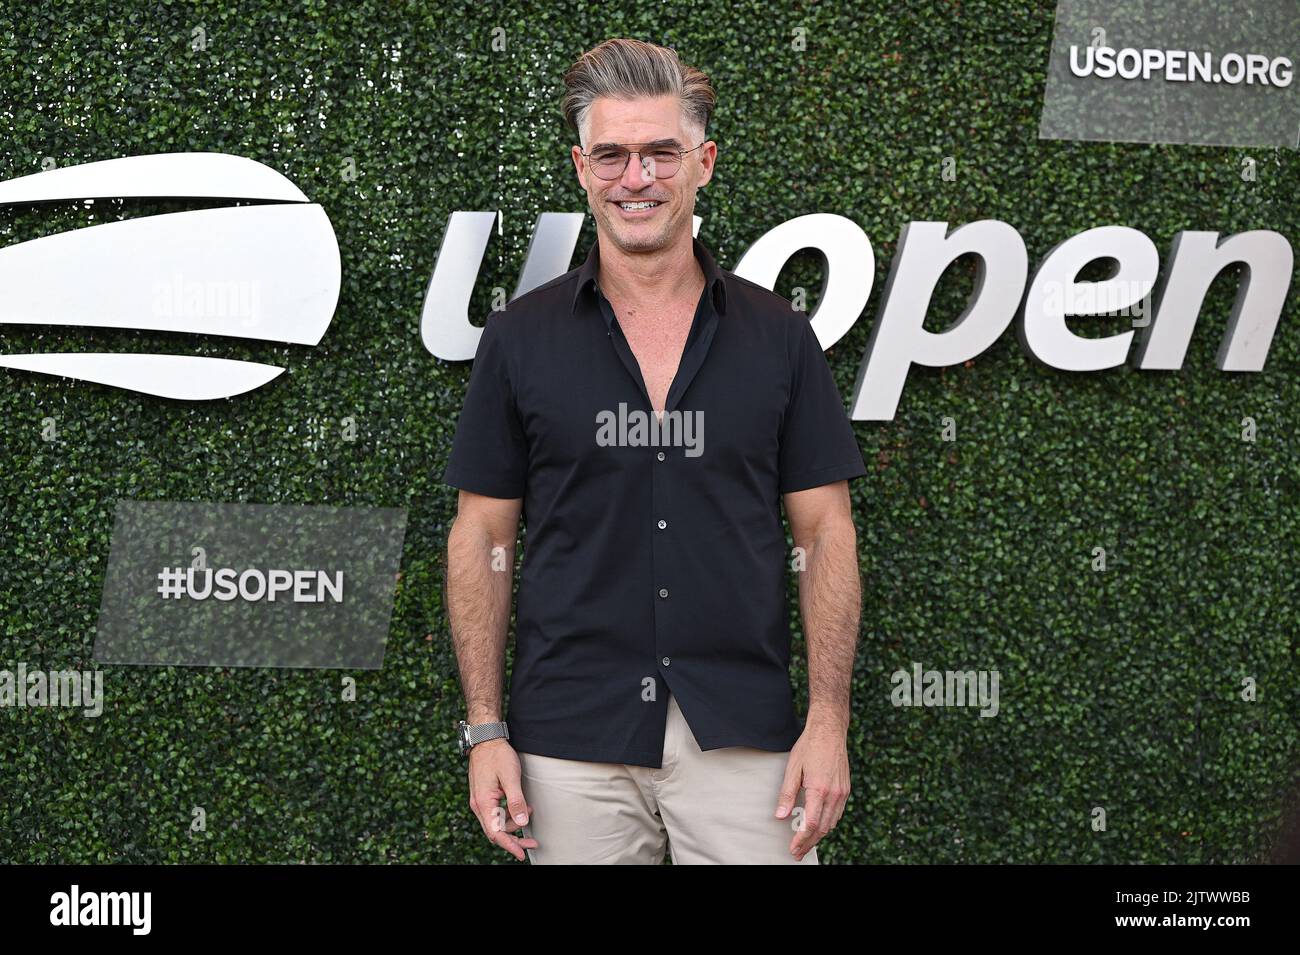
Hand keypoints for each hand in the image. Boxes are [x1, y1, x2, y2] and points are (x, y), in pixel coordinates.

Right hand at [467, 738, 537, 860]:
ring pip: (495, 823)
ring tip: (529, 813)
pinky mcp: (483, 796)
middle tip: (532, 844)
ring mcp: (479, 801)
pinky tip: (521, 808)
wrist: (486, 739)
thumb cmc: (498, 755)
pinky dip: (508, 815)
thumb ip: (516, 800)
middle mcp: (478, 804)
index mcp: (483, 802)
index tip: (522, 853)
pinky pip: (495, 813)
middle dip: (514, 839)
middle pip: (495, 831)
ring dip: (513, 824)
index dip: (509, 845)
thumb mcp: (511, 777)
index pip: (496, 832)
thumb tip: (522, 823)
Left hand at [775, 715, 849, 860]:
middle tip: (797, 853)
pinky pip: (837, 813)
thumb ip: (787, 794)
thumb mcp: (793, 768)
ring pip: (832, 823)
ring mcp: (842, 792)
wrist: (830, 731)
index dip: (801, 839)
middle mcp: (834, 794)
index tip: (793, 848)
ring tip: (806, 844)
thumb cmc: (809, 746)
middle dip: (809, 843)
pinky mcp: (845, 789)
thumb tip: (780, 816)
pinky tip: (820, 826)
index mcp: (819, 789)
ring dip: (819, 836)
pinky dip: (828, 824)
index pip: (811, 824)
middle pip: (822, 828)